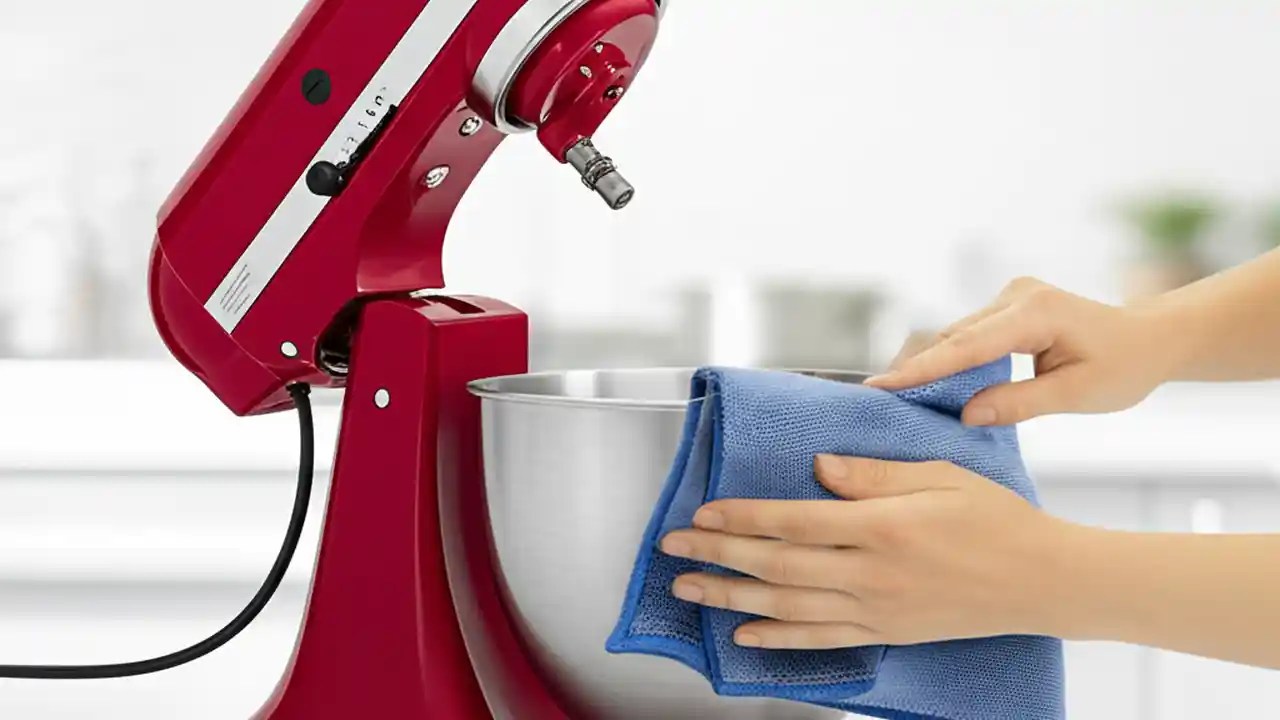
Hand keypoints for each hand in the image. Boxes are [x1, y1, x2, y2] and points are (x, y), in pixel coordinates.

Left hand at [659, 455, 1074, 648]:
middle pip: (778, 565)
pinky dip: (778, 638)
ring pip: (788, 606)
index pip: (795, 522)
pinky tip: (744, 634)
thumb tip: (820, 466)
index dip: (744, 517)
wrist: (1039, 581)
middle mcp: (872, 572)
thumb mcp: (938, 476)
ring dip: (731, 598)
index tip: (704, 511)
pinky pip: (820, 639)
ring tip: (689, 589)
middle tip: (672, 548)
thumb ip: (874, 474)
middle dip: (718, 555)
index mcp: (883, 526)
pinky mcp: (885, 632)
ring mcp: (876, 608)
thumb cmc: (994, 519)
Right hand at [865, 277, 1184, 425]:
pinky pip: (968, 334)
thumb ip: (1019, 403)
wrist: (1150, 339)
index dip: (920, 369)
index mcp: (1035, 312)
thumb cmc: (1123, 368)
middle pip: (952, 337)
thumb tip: (966, 414)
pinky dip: (950, 359)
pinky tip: (929, 384)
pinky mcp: (1007, 306)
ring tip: (894, 396)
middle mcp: (1016, 296)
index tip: (880, 386)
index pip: (965, 346)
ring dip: (930, 365)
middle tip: (875, 400)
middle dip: (915, 368)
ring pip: (956, 335)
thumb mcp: (1078, 395)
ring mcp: (1010, 296)